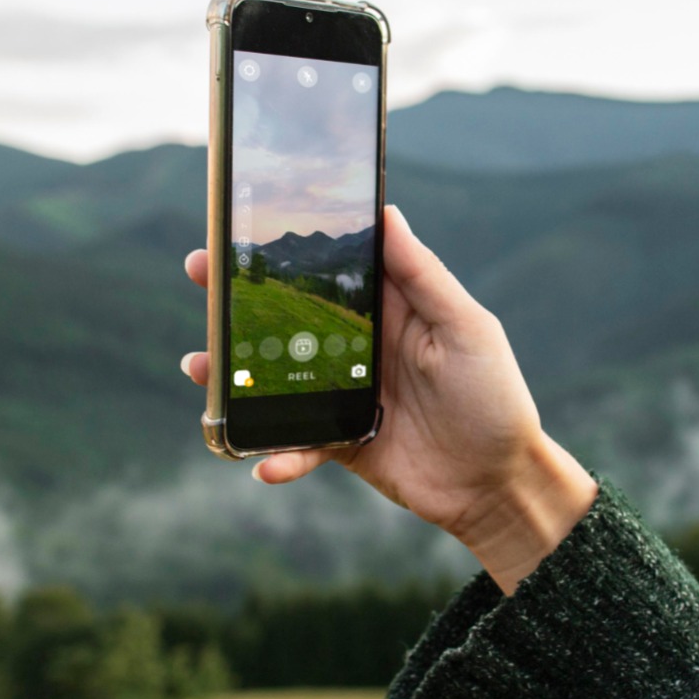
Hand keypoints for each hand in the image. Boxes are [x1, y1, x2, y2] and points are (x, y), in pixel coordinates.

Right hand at [180, 205, 596, 592]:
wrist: (500, 484)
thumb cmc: (494, 398)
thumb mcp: (467, 329)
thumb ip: (424, 276)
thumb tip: (387, 214)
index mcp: (391, 309)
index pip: (333, 265)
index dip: (291, 245)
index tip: (245, 224)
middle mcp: (362, 346)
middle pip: (290, 314)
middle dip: (241, 297)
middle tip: (199, 271)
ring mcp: (347, 395)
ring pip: (279, 376)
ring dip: (236, 374)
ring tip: (198, 366)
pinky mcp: (343, 442)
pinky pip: (298, 443)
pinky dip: (279, 454)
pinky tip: (263, 463)